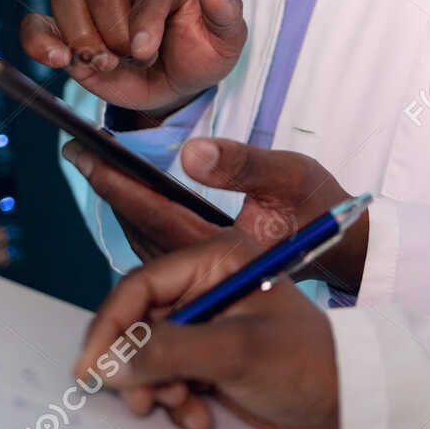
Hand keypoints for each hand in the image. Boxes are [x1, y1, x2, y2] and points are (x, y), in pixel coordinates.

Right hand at [20, 0, 245, 120]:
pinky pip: (39, 24)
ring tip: (102, 63)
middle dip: (115, 36)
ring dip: (80, 37)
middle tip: (134, 60)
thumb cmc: (203, 52)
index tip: (143, 52)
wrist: (179, 83)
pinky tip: (56, 58)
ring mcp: (96, 11)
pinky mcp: (71, 35)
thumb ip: (226, 11)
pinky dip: (38, 39)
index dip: (144, 19)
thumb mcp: (228, 38)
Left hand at [62, 136, 366, 286]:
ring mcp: (206, 276)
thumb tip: (189, 152)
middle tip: (78, 154)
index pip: (154, 212)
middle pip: (140, 231)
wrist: (350, 248)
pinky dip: (143, 223)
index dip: (115, 183)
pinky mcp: (211, 275)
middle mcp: (206, 267)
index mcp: (222, 245)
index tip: (82, 152)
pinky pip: (163, 250)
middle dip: (109, 191)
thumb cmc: (324, 209)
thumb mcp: (292, 177)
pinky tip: (134, 199)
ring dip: (121, 209)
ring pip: (147, 244)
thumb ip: (242, 165)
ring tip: (98, 169)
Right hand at [73, 231, 339, 428]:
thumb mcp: (238, 353)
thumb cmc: (307, 363)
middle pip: (138, 320)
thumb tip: (108, 362)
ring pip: (148, 352)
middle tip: (139, 400)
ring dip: (155, 386)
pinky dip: (174, 398)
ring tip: (180, 406)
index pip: (141, 285)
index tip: (90, 368)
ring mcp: (208, 322)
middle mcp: (208, 285)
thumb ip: (171, 352)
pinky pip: (167, 375)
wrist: (346, 401)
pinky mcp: (209, 356)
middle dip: (134, 364)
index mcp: (217, 261)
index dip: (110, 326)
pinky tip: (199, 415)